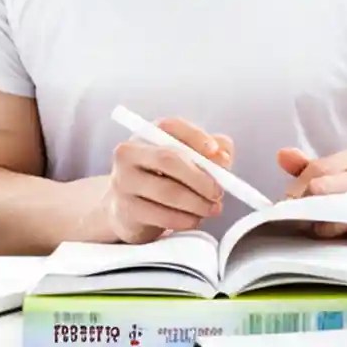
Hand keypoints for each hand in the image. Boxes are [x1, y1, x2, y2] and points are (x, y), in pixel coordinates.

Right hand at [104, 117, 233, 243]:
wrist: (128, 210)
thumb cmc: (163, 179)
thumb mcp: (185, 160)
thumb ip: (209, 154)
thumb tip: (223, 157)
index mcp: (145, 135)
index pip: (169, 126)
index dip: (195, 136)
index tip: (215, 151)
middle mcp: (128, 154)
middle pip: (168, 159)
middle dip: (200, 178)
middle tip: (218, 192)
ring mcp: (124, 182)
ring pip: (168, 191)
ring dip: (197, 203)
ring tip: (211, 209)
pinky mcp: (127, 210)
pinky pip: (163, 215)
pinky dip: (186, 219)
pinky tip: (194, 219)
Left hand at [277, 147, 346, 248]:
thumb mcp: (330, 177)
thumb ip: (306, 167)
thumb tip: (283, 155)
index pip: (324, 167)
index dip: (302, 185)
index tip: (289, 200)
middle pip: (342, 185)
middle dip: (317, 202)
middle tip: (300, 214)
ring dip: (337, 221)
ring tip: (321, 229)